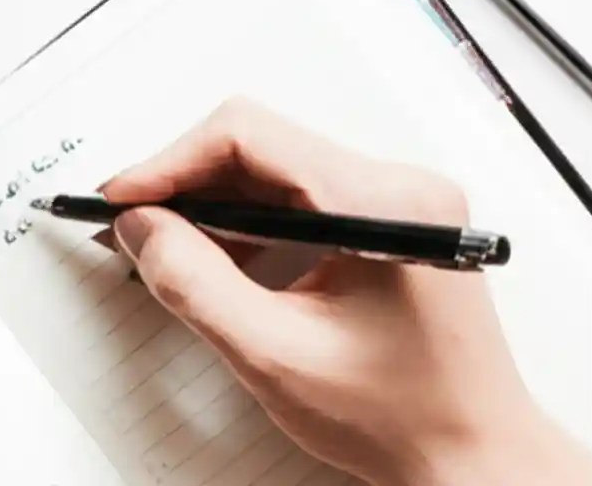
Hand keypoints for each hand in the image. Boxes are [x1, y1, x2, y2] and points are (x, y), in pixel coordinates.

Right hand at [101, 98, 591, 485]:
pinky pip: (295, 196)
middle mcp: (396, 187)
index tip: (123, 197)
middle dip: (183, 183)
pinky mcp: (383, 222)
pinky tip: (213, 258)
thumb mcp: (272, 354)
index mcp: (380, 204)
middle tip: (128, 223)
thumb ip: (194, 283)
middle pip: (257, 147)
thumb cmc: (399, 418)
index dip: (169, 163)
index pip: (249, 137)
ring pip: (271, 169)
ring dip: (210, 203)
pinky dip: (243, 221)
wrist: (468, 457)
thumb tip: (139, 227)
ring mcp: (393, 202)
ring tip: (162, 244)